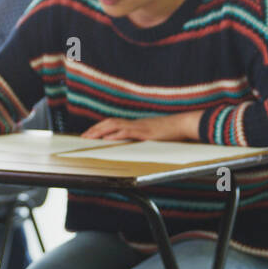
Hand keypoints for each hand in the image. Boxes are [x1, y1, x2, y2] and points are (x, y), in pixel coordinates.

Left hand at [81, 112, 199, 140]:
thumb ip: (143, 139)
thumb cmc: (172, 131)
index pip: (113, 124)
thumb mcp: (154, 135)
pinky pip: (128, 132)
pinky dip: (116, 135)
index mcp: (136, 125)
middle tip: (83, 137)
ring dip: (100, 131)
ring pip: (115, 125)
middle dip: (95, 130)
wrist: (184, 124)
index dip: (100, 128)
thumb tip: (135, 145)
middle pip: (109, 123)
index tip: (89, 134)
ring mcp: (139, 127)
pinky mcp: (145, 132)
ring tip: (89, 137)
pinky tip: (107, 139)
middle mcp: (135, 124)